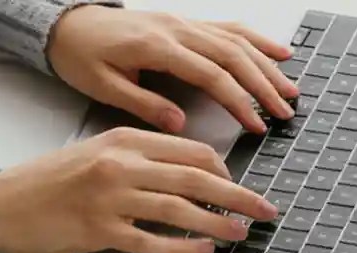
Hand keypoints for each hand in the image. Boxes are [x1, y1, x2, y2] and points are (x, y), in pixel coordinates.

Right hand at [0, 127, 278, 252]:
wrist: (4, 205)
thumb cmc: (54, 182)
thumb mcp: (100, 153)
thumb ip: (145, 158)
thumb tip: (195, 175)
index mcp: (125, 141)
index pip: (192, 152)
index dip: (224, 171)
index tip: (237, 186)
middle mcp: (121, 165)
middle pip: (196, 179)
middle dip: (238, 195)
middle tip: (265, 210)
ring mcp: (110, 198)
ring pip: (180, 209)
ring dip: (217, 223)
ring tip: (240, 232)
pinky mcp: (100, 231)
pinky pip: (153, 241)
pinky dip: (183, 247)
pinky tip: (203, 251)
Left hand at [47, 7, 298, 134]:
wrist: (65, 22)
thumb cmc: (81, 55)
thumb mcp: (102, 86)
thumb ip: (143, 104)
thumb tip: (180, 124)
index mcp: (158, 47)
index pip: (211, 75)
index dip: (238, 102)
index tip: (256, 126)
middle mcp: (177, 30)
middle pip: (233, 56)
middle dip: (263, 86)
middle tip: (284, 113)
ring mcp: (185, 22)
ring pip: (238, 41)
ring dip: (268, 66)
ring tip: (290, 90)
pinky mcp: (187, 22)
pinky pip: (230, 28)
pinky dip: (258, 40)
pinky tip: (280, 52)